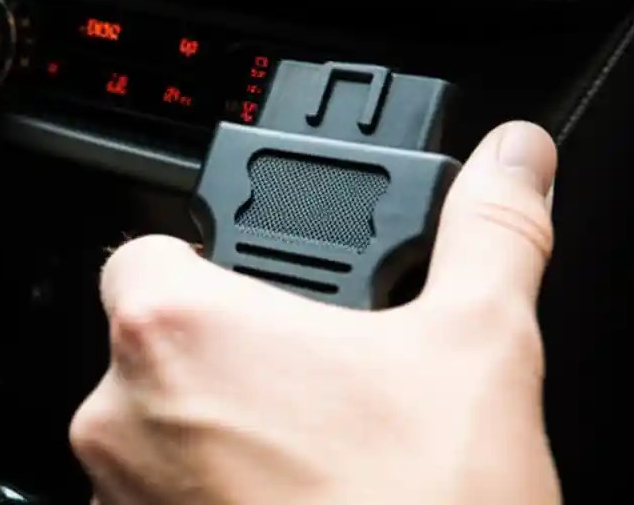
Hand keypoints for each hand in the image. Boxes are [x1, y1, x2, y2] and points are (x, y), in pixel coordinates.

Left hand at [69, 121, 561, 504]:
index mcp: (177, 329)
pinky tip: (292, 504)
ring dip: (216, 432)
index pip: (148, 251)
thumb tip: (514, 162)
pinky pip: (158, 502)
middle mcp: (118, 413)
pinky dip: (207, 497)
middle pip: (154, 346)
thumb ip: (489, 231)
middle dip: (229, 356)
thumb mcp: (480, 345)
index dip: (208, 261)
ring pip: (156, 431)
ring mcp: (119, 498)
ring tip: (315, 453)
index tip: (261, 291)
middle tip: (314, 382)